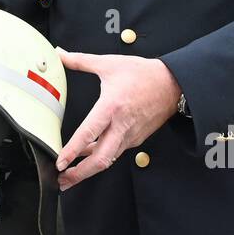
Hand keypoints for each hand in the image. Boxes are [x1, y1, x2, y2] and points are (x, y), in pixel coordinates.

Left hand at [55, 48, 181, 190]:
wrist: (173, 84)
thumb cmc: (143, 74)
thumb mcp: (109, 64)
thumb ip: (81, 61)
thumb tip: (60, 53)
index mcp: (112, 107)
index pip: (89, 134)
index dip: (73, 151)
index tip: (60, 161)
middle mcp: (121, 126)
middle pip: (100, 160)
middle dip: (80, 174)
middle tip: (62, 181)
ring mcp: (130, 135)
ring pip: (108, 159)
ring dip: (88, 169)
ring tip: (71, 175)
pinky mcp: (135, 139)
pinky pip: (115, 152)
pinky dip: (101, 157)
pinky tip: (88, 155)